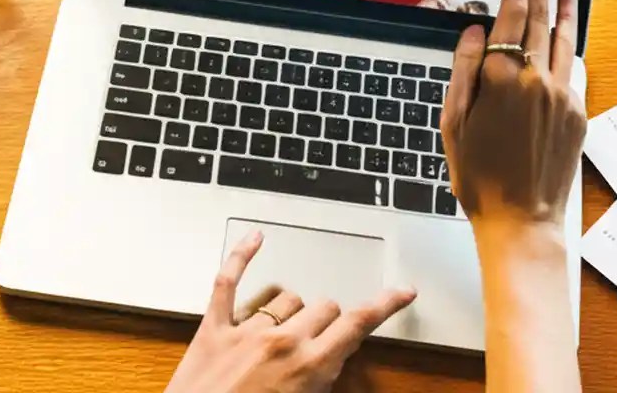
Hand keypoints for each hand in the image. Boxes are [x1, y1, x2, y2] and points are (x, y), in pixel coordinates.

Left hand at [166, 232, 415, 392]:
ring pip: (288, 296)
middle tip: (321, 342)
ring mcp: (247, 331)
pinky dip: (240, 256)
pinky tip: (254, 238)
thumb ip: (323, 380)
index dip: (385, 305)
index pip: (358, 323)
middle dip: (330, 321)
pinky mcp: (214, 328)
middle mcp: (282, 341)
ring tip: (284, 334)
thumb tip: (331, 361)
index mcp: (310, 366)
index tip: (402, 292)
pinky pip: (228, 282)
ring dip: (293, 310)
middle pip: (326, 306)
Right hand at [440, 0, 586, 226]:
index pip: (509, 3)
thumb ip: (464, 68)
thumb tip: (476, 27)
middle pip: (540, 4)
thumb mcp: (452, 121)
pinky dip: (570, 35)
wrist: (522, 221)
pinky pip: (573, 61)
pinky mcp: (580, 109)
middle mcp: (536, 76)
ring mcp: (563, 92)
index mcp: (499, 76)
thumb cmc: (478, 176)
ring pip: (564, 29)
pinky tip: (566, 22)